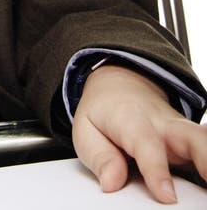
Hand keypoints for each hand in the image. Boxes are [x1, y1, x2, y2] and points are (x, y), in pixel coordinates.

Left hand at [72, 63, 206, 203]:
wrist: (121, 84)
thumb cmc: (103, 110)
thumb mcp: (86, 130)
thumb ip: (99, 157)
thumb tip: (112, 183)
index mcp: (134, 120)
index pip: (148, 145)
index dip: (157, 170)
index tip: (167, 196)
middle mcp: (165, 126)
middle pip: (193, 137)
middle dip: (206, 158)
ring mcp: (183, 134)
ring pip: (205, 142)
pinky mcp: (193, 144)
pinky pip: (206, 150)